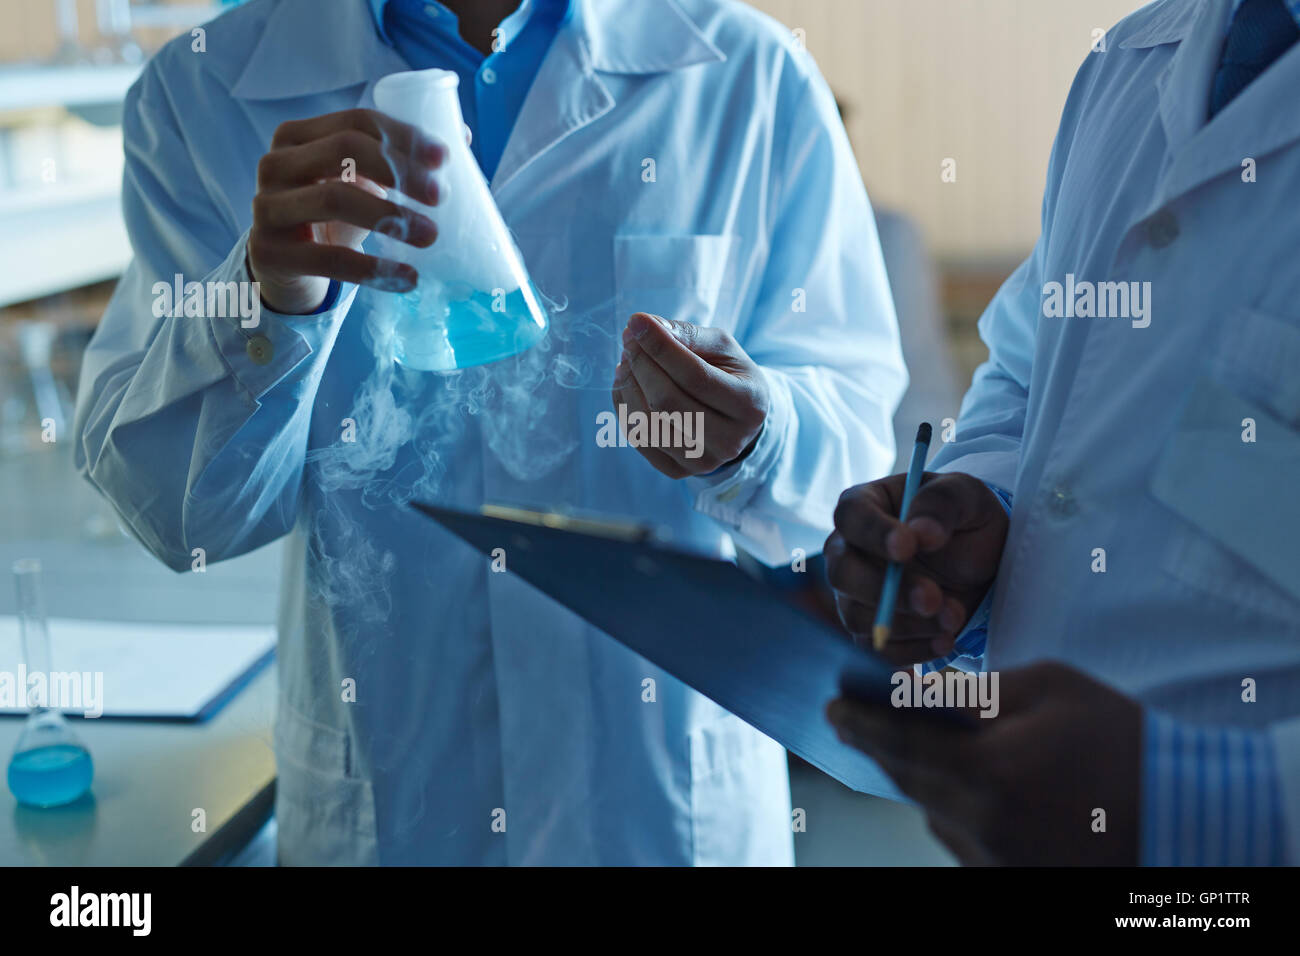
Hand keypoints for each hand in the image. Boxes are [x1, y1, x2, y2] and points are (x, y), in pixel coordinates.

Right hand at [248, 109, 445, 313]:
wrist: (284, 267)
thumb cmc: (328, 216)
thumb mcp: (356, 182)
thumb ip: (395, 160)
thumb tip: (464, 137)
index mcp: (297, 136)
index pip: (356, 121)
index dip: (402, 135)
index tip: (444, 160)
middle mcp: (275, 164)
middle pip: (345, 150)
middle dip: (400, 170)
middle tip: (442, 197)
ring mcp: (266, 207)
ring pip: (335, 199)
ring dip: (391, 217)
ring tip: (431, 236)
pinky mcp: (270, 252)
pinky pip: (330, 259)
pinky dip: (375, 270)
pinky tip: (409, 278)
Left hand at [611, 312, 768, 477]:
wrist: (737, 420)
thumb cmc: (729, 375)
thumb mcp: (722, 348)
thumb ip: (689, 335)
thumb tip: (648, 327)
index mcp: (748, 404)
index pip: (695, 376)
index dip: (660, 347)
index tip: (637, 322)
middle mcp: (729, 441)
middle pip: (667, 402)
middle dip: (641, 364)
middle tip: (629, 340)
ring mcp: (703, 461)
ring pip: (648, 423)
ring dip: (628, 385)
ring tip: (628, 360)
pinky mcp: (678, 471)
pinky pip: (638, 439)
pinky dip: (624, 407)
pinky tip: (626, 385)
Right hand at [825, 472, 1007, 664]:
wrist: (982, 563)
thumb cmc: (966, 519)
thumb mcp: (966, 497)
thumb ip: (942, 505)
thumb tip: (921, 532)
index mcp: (866, 505)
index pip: (851, 516)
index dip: (873, 533)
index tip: (907, 547)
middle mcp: (849, 550)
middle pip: (843, 573)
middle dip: (887, 590)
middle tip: (932, 597)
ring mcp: (854, 593)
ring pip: (858, 616)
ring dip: (908, 624)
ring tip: (954, 617)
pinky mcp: (871, 629)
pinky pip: (876, 648)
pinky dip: (912, 650)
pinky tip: (946, 640)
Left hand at [827, 662, 1141, 864]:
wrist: (1186, 811)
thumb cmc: (1119, 738)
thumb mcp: (1048, 688)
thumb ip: (975, 691)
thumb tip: (919, 694)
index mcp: (987, 772)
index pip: (899, 744)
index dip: (859, 723)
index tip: (829, 708)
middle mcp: (981, 825)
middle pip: (908, 782)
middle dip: (883, 748)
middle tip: (855, 721)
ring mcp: (996, 860)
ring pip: (932, 812)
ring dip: (924, 779)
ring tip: (922, 746)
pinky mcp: (1010, 877)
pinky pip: (963, 838)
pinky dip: (957, 807)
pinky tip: (974, 783)